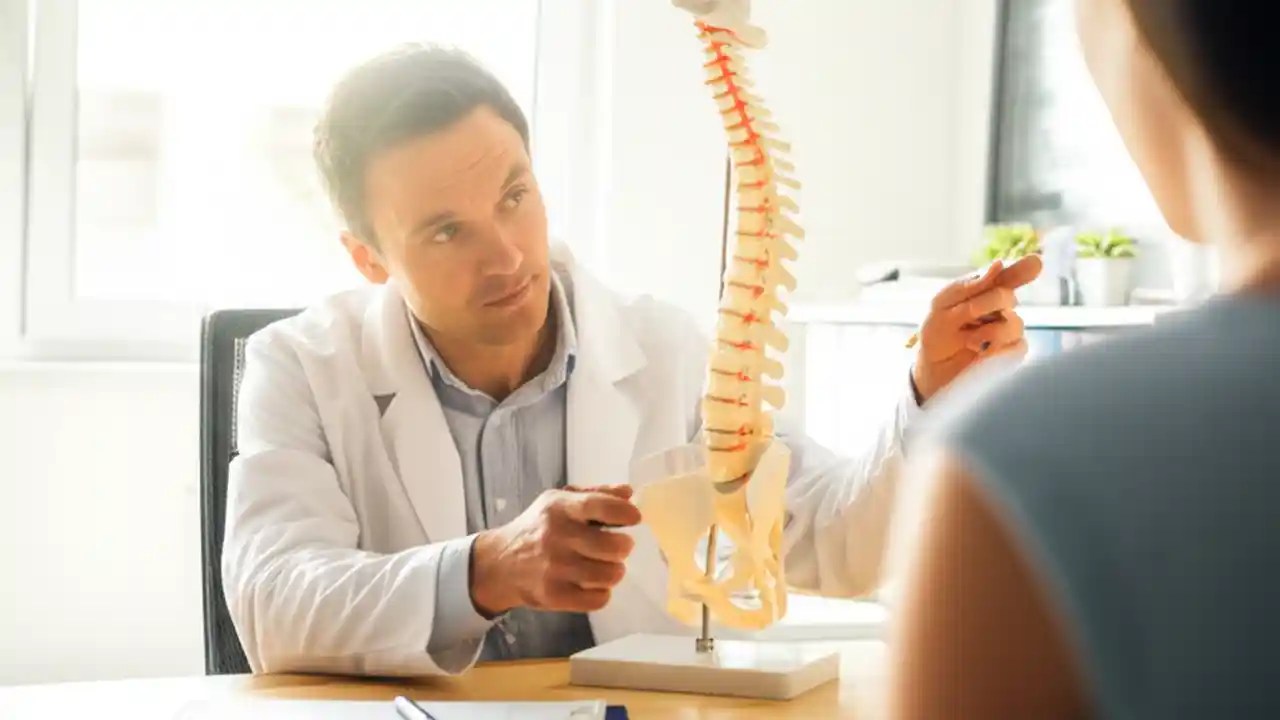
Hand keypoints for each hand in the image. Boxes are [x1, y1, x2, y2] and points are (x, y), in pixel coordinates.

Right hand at [469, 484, 641, 615]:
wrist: (500, 564)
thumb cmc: (537, 527)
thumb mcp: (558, 501)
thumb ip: (595, 494)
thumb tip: (628, 493)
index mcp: (559, 509)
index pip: (598, 506)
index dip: (623, 512)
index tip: (635, 518)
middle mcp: (556, 538)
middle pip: (612, 547)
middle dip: (623, 546)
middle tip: (619, 546)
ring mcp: (554, 570)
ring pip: (608, 575)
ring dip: (615, 571)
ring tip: (606, 565)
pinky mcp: (553, 596)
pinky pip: (597, 599)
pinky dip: (602, 593)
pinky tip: (593, 584)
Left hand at [910, 255, 1042, 402]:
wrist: (932, 365)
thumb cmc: (937, 332)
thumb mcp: (944, 305)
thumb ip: (970, 286)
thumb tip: (999, 264)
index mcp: (985, 289)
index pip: (1009, 275)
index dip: (1023, 268)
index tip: (1036, 263)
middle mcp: (1001, 307)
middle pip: (1006, 296)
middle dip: (983, 304)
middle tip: (966, 314)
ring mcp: (1009, 329)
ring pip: (1015, 323)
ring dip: (989, 331)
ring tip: (968, 340)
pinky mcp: (1012, 352)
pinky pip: (1017, 347)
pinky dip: (996, 349)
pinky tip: (979, 351)